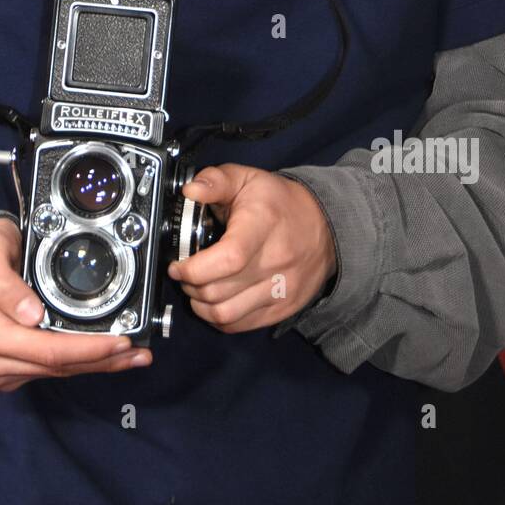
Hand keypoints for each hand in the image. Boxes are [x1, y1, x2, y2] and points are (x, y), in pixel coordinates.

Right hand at [0, 217, 151, 390]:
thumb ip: (7, 284)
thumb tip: (31, 316)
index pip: (46, 350)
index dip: (88, 349)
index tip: (121, 341)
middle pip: (55, 366)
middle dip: (101, 360)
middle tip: (139, 353)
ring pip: (54, 373)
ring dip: (95, 365)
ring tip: (131, 356)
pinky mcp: (4, 372)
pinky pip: (46, 371)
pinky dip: (77, 363)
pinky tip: (103, 356)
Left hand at [167, 163, 336, 332]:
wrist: (326, 226)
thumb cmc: (279, 202)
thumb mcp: (247, 179)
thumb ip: (215, 180)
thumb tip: (190, 191)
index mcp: (262, 226)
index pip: (228, 259)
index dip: (195, 268)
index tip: (178, 265)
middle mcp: (275, 262)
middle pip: (219, 291)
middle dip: (190, 284)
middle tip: (184, 273)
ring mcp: (281, 289)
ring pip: (226, 314)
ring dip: (201, 305)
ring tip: (196, 288)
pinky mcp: (283, 308)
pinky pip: (241, 325)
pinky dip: (219, 318)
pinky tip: (214, 302)